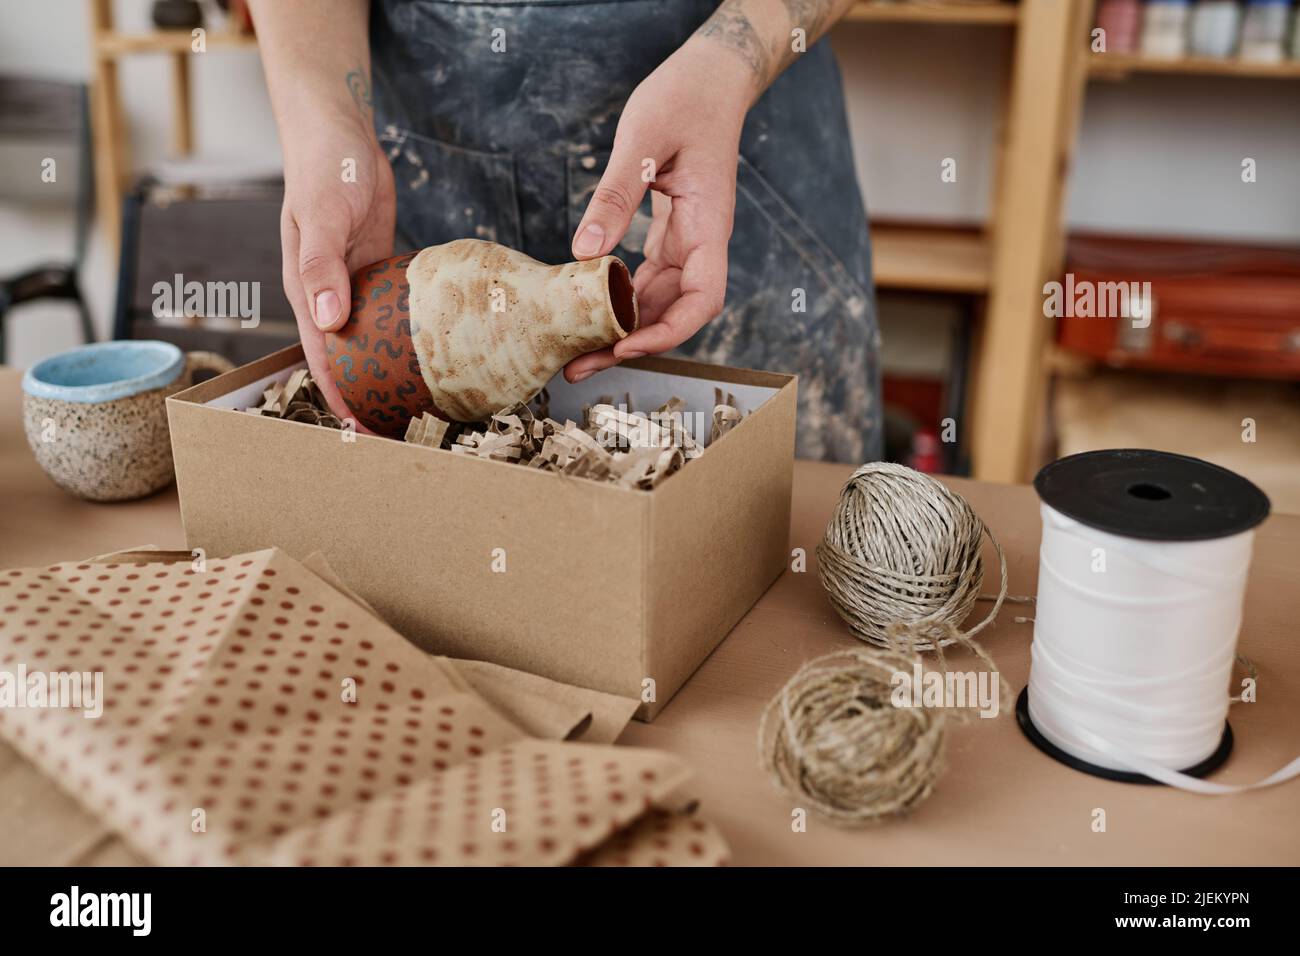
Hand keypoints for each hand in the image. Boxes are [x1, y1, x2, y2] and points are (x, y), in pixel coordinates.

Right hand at [279, 118, 395, 429]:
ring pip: (373, 341)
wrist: (340, 135)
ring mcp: (355, 286)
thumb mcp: (321, 217)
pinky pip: (393, 312)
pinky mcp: (379, 272)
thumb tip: (326, 322)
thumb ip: (320, 268)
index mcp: (306, 294)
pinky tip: (436, 353)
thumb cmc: (324, 171)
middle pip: (349, 359)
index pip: (322, 360)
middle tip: (403, 430)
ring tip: (421, 404)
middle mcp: (329, 298)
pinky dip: (408, 335)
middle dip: (368, 395)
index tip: (361, 432)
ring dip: (391, 371)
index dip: (340, 399)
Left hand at [564, 39, 750, 382]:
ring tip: (574, 351)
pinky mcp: (671, 234)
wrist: (711, 77)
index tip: (625, 345)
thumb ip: (615, 195)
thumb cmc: (685, 98)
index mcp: (710, 225)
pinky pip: (648, 278)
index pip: (703, 300)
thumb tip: (585, 252)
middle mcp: (703, 243)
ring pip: (658, 301)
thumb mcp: (643, 139)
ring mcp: (688, 241)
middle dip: (628, 345)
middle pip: (674, 313)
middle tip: (577, 368)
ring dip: (621, 328)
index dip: (666, 332)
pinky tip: (587, 308)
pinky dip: (620, 297)